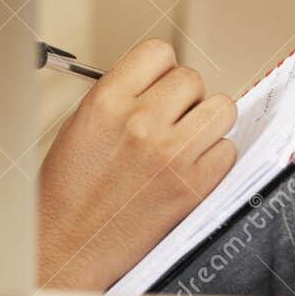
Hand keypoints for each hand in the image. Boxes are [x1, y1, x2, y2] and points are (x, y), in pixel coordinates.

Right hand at [36, 38, 237, 291]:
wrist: (68, 244)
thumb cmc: (67, 191)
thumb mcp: (80, 124)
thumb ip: (120, 96)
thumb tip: (156, 84)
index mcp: (107, 101)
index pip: (158, 52)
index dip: (162, 68)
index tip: (159, 83)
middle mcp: (140, 122)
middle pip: (192, 78)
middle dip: (184, 96)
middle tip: (171, 117)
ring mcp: (170, 154)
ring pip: (221, 109)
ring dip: (207, 121)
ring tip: (188, 137)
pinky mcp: (192, 187)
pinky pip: (227, 152)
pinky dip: (215, 157)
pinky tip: (192, 166)